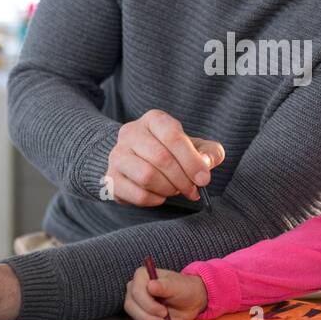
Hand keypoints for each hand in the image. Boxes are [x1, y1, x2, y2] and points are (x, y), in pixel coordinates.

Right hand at [103, 109, 224, 206]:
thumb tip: (205, 163)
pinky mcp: (110, 178)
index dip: (191, 160)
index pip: (172, 135)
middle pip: (160, 158)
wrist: (140, 162)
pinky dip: (155, 200)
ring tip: (175, 190)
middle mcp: (131, 132)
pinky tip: (160, 196)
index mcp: (154, 119)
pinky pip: (136, 194)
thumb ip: (210, 153)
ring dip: (168, 189)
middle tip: (192, 190)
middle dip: (182, 179)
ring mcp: (117, 155)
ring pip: (146, 176)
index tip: (204, 179)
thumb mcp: (197, 147)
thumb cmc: (174, 153)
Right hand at [124, 265, 207, 319]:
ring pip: (135, 317)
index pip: (136, 291)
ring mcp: (136, 302)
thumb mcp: (177, 286)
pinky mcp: (140, 315)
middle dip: (148, 317)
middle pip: (132, 306)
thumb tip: (150, 286)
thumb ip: (164, 286)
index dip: (148, 304)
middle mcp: (135, 288)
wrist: (191, 301)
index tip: (163, 312)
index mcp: (142, 275)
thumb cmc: (184, 288)